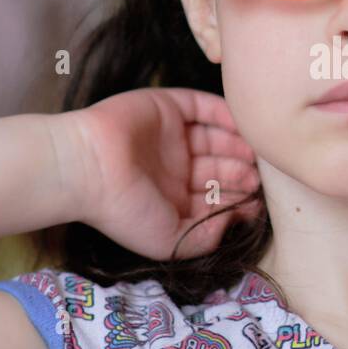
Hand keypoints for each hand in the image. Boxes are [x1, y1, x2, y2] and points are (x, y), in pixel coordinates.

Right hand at [59, 88, 261, 259]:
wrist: (88, 168)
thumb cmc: (124, 210)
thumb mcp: (170, 241)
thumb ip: (208, 236)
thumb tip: (238, 219)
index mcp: (174, 199)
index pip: (215, 196)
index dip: (238, 199)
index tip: (259, 203)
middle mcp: (175, 167)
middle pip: (220, 166)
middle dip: (242, 173)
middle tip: (259, 178)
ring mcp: (171, 136)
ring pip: (216, 138)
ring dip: (237, 145)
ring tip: (255, 155)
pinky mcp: (167, 107)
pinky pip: (203, 107)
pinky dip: (224, 114)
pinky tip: (241, 125)